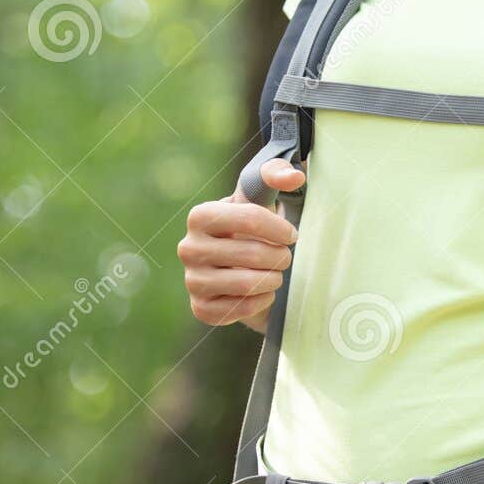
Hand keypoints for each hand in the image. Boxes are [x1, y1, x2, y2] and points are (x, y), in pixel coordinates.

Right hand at [178, 158, 304, 332]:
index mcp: (200, 216)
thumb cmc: (252, 227)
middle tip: (284, 257)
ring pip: (249, 283)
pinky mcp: (201, 308)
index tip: (291, 235)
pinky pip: (242, 309)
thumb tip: (295, 176)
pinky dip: (262, 301)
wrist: (240, 266)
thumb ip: (276, 174)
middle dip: (280, 257)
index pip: (250, 218)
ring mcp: (192, 280)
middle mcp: (189, 248)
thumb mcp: (261, 197)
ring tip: (274, 273)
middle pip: (254, 254)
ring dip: (273, 279)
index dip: (279, 228)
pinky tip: (263, 292)